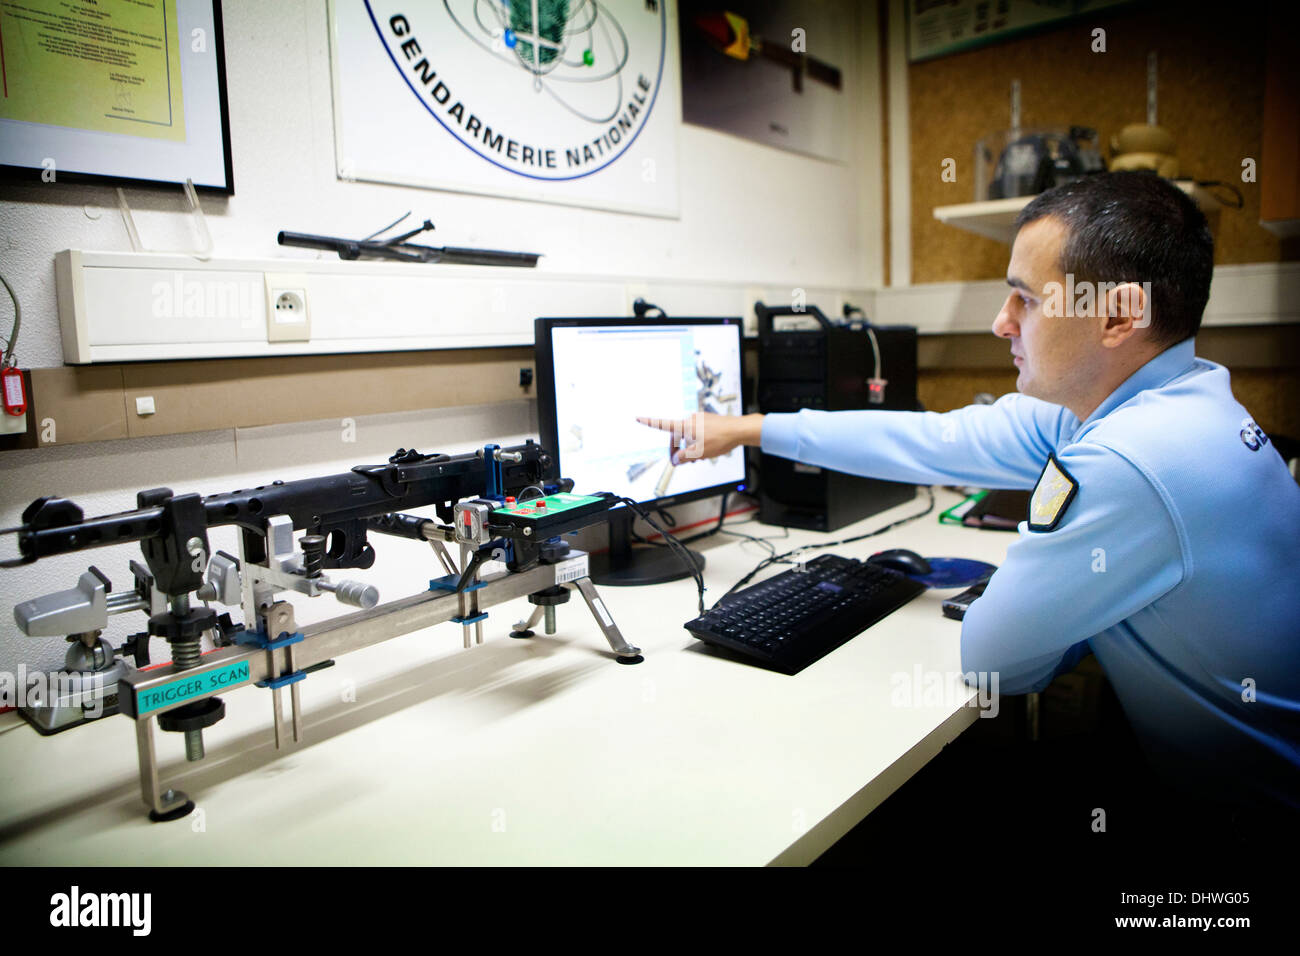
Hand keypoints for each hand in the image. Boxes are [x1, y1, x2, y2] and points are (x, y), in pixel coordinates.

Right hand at [635, 412, 763, 464]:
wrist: (739, 430)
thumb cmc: (720, 439)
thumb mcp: (698, 453)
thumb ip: (683, 457)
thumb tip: (675, 460)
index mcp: (685, 426)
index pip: (663, 425)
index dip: (649, 423)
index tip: (638, 418)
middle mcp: (691, 420)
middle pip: (677, 435)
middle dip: (678, 449)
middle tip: (680, 462)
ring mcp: (700, 419)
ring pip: (689, 436)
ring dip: (690, 447)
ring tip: (698, 459)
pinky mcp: (709, 420)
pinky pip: (698, 432)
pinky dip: (698, 442)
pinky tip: (706, 451)